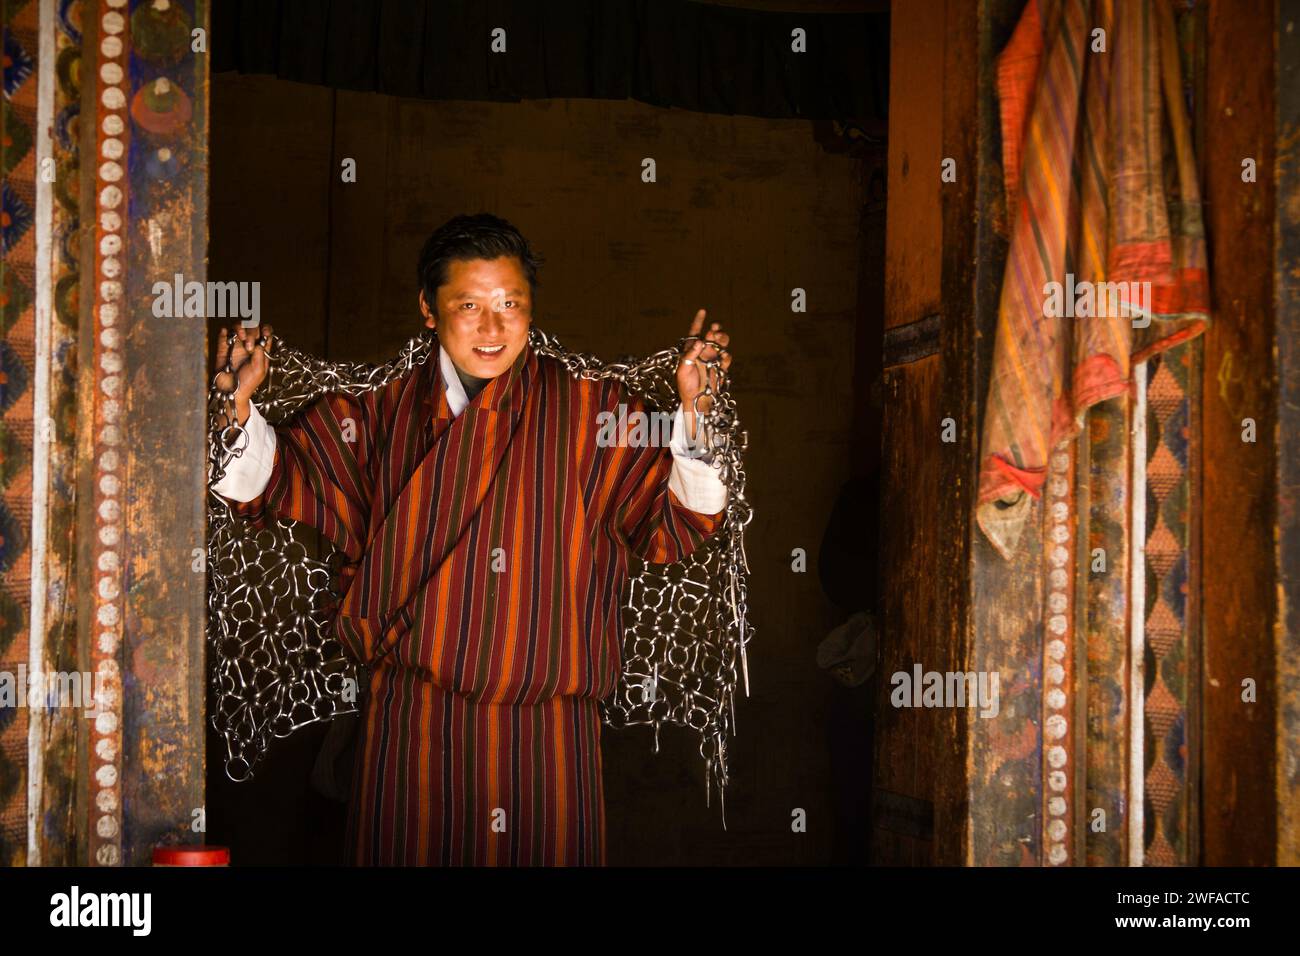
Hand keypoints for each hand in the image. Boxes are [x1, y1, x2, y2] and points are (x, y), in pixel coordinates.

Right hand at [214, 324, 272, 426]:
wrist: (231, 392)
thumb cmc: (247, 383)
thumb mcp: (259, 370)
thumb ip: (260, 354)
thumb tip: (259, 340)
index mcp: (261, 350)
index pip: (266, 332)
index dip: (266, 329)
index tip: (264, 333)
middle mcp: (249, 345)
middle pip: (252, 327)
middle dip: (252, 332)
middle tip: (249, 346)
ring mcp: (236, 345)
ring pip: (238, 326)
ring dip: (240, 328)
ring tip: (240, 337)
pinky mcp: (223, 347)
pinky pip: (223, 334)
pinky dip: (225, 331)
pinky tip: (226, 334)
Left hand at [676, 309, 730, 441]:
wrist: (696, 400)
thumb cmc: (685, 386)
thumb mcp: (683, 370)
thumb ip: (690, 355)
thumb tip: (700, 341)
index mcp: (691, 350)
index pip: (695, 332)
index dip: (698, 321)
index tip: (703, 311)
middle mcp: (702, 352)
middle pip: (712, 336)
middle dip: (715, 331)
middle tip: (715, 331)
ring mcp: (712, 359)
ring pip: (721, 344)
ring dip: (722, 340)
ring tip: (719, 340)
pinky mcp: (720, 367)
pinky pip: (726, 357)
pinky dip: (726, 355)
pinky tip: (723, 357)